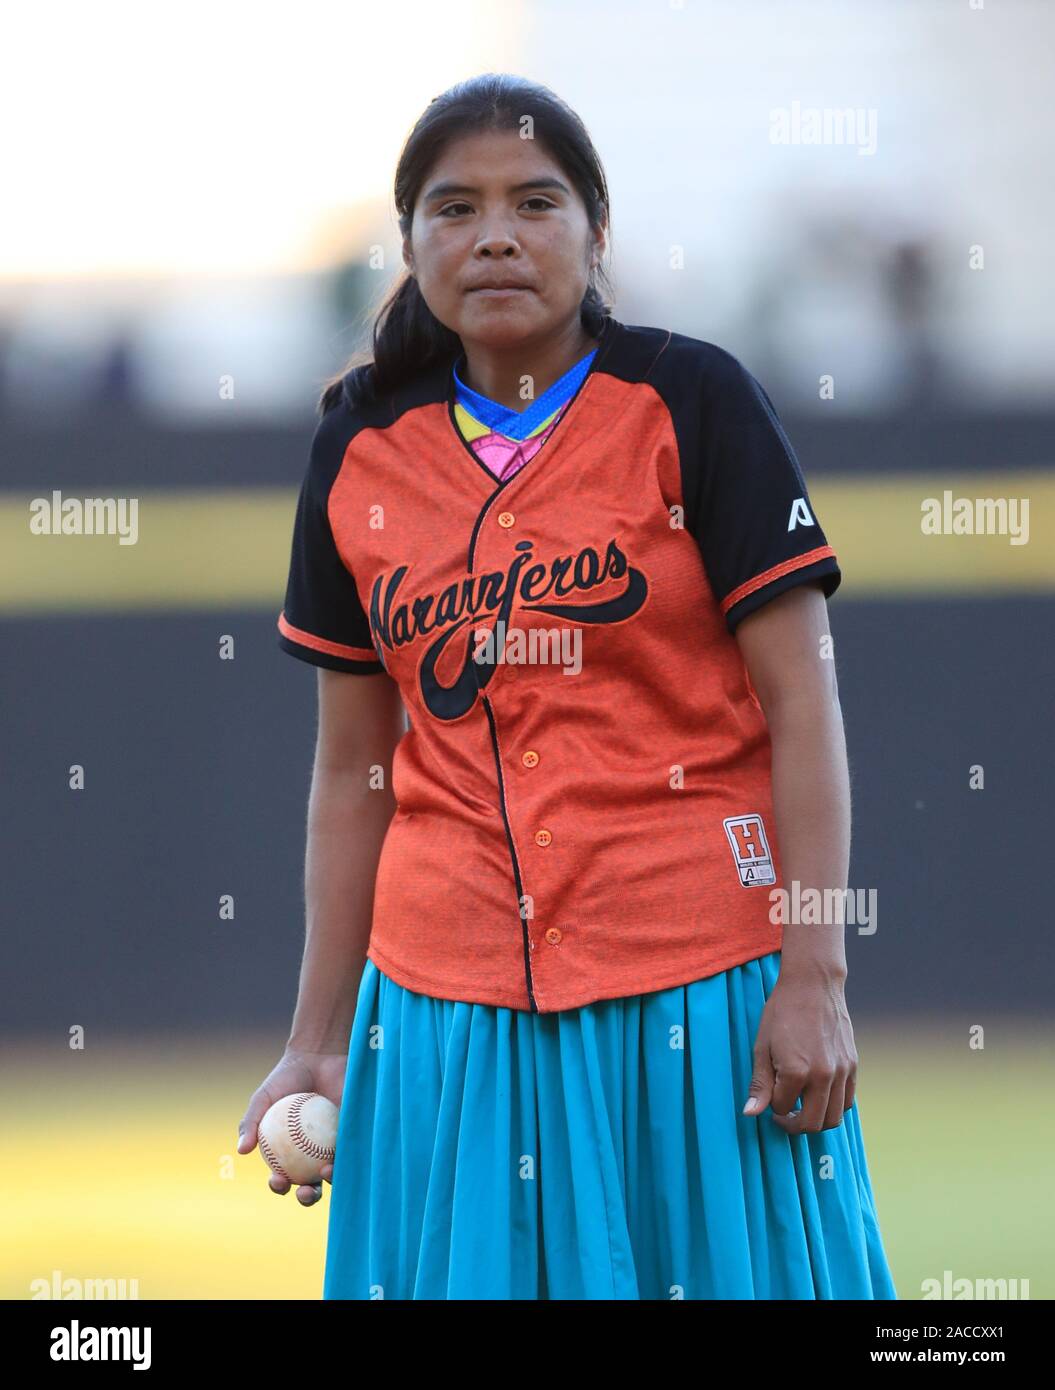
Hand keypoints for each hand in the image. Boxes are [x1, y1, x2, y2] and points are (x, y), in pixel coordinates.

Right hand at [236, 1047, 347, 1204]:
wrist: (317, 1056)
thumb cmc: (286, 1078)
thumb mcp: (262, 1098)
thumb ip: (251, 1122)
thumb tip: (241, 1151)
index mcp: (288, 1152)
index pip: (282, 1177)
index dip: (279, 1186)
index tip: (277, 1179)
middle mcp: (311, 1153)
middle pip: (309, 1184)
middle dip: (307, 1197)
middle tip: (304, 1190)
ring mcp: (332, 1144)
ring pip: (333, 1172)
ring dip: (330, 1180)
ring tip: (325, 1171)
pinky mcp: (351, 1133)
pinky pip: (350, 1149)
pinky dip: (346, 1155)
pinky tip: (341, 1153)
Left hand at [742, 972, 857, 1132]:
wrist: (813, 985)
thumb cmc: (782, 1012)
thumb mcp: (762, 1047)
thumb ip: (759, 1084)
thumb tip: (750, 1114)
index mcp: (797, 1072)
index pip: (782, 1108)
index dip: (772, 1106)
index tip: (768, 1096)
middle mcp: (823, 1076)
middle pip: (812, 1123)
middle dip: (794, 1126)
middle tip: (783, 1117)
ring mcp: (842, 1072)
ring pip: (834, 1118)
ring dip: (816, 1121)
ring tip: (801, 1109)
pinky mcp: (853, 1065)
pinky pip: (847, 1101)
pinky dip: (834, 1107)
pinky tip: (818, 1096)